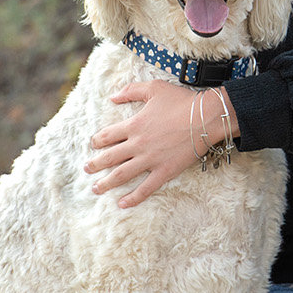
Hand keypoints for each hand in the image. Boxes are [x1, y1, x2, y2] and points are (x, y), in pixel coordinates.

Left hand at [84, 81, 235, 207]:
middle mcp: (138, 144)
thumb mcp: (154, 88)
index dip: (97, 141)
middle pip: (109, 157)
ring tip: (96, 189)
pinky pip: (145, 188)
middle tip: (86, 169)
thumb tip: (113, 97)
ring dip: (106, 183)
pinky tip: (122, 204)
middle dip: (95, 164)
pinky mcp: (164, 171)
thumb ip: (131, 90)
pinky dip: (133, 198)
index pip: (107, 136)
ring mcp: (150, 159)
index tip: (93, 145)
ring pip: (121, 175)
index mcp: (134, 125)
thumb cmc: (182, 101)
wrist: (205, 117)